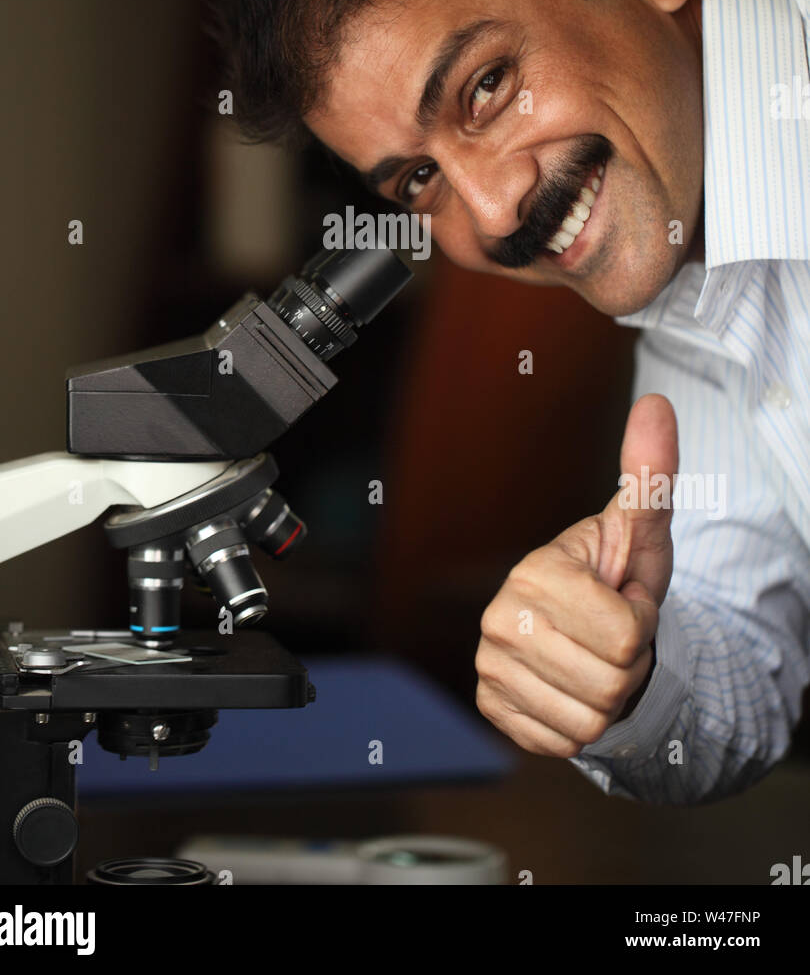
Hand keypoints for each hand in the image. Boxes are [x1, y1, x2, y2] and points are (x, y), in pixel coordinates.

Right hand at [475, 393, 677, 756]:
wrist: (590, 630)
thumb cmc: (620, 576)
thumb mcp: (642, 530)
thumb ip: (650, 473)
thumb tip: (657, 403)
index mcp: (535, 572)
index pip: (624, 634)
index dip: (641, 624)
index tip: (624, 601)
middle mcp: (499, 618)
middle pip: (608, 682)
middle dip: (627, 665)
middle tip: (612, 636)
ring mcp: (490, 665)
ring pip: (587, 718)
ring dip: (606, 698)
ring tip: (594, 658)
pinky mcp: (491, 706)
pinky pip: (560, 743)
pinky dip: (578, 725)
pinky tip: (570, 686)